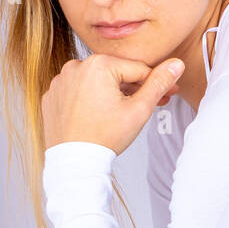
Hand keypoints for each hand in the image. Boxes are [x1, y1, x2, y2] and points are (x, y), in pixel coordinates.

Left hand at [41, 53, 183, 156]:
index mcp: (98, 65)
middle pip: (116, 74)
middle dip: (134, 88)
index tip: (168, 93)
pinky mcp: (52, 95)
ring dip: (112, 92)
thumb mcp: (139, 109)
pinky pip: (78, 91)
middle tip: (149, 105)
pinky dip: (90, 99)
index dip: (156, 83)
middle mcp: (76, 67)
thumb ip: (159, 83)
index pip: (138, 70)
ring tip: (123, 112)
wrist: (74, 163)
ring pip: (97, 81)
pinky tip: (100, 114)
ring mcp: (61, 81)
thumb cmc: (104, 138)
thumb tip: (176, 64)